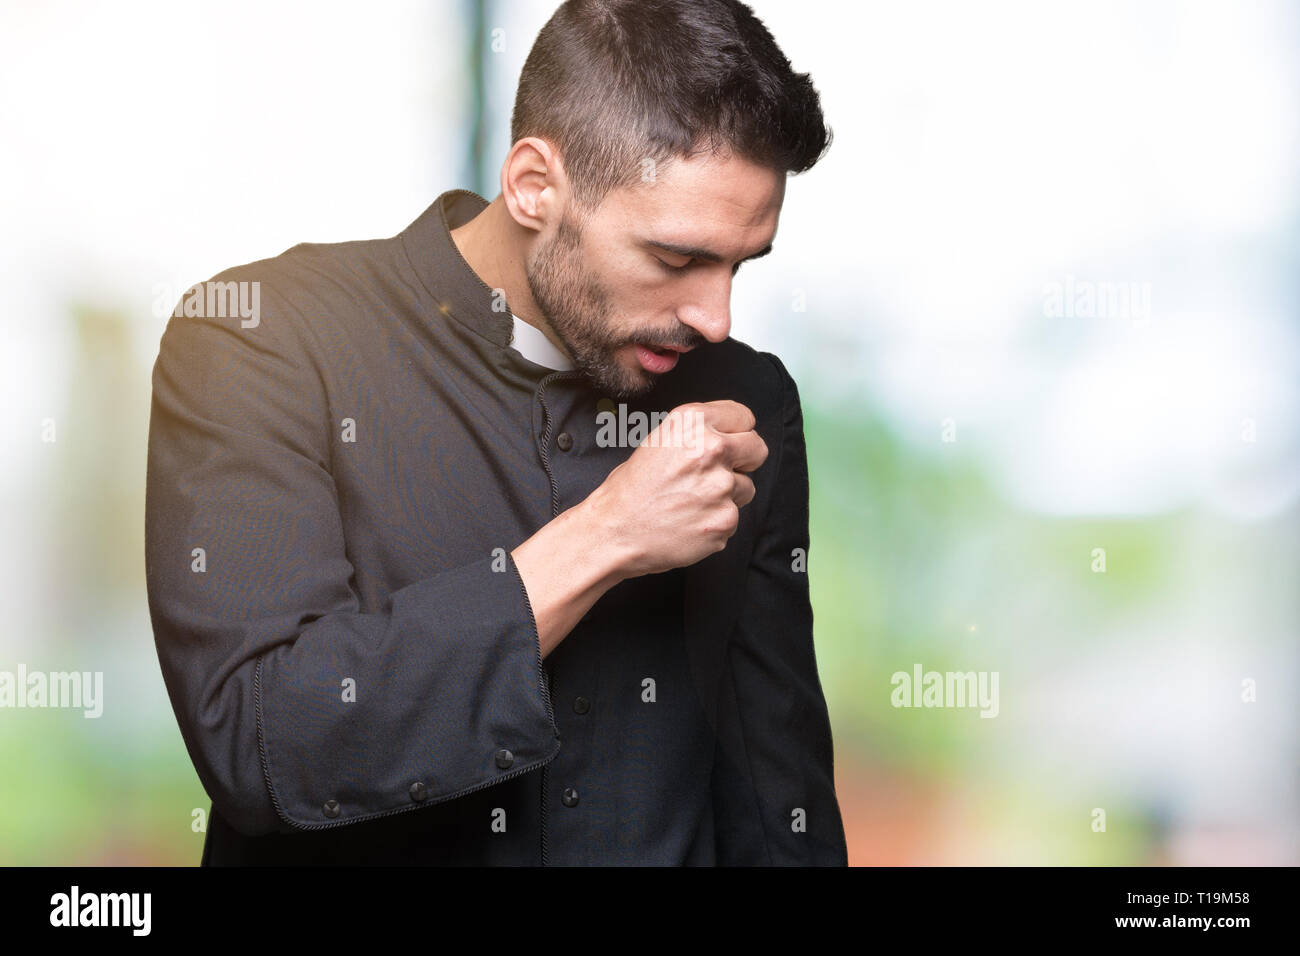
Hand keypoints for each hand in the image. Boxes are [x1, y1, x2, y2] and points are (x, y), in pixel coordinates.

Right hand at [579, 400, 768, 577]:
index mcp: (692, 422)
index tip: (730, 443)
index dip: (736, 432)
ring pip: (747, 488)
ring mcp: (721, 486)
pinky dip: (715, 522)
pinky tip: (690, 522)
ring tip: (692, 502)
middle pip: (757, 448)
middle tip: (720, 473)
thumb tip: (731, 436)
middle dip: (745, 461)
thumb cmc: (632, 489)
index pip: (744, 417)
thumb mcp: (660, 441)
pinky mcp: (724, 520)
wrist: (614, 531)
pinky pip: (733, 518)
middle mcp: (711, 449)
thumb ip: (699, 433)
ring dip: (728, 496)